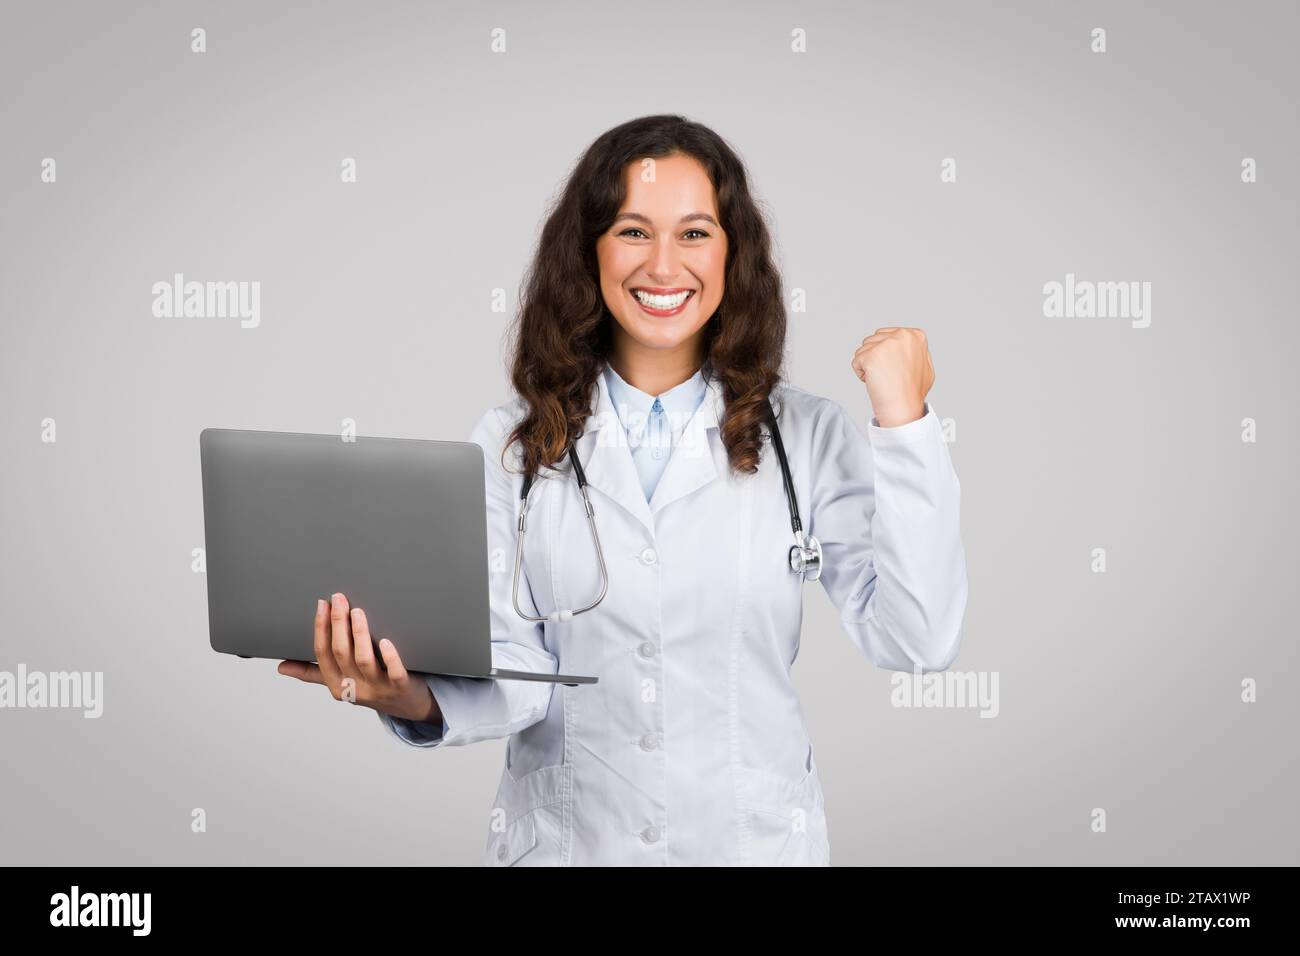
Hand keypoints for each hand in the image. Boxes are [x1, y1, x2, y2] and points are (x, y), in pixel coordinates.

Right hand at [278, 592, 440, 723]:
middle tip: (339, 598)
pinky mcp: (400, 686)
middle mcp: (355, 687)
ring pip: (363, 660)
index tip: (322, 604)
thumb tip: (281, 667)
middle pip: (340, 653)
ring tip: (357, 611)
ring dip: (359, 634)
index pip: (322, 654)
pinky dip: (389, 656)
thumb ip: (313, 673)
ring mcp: (378, 688)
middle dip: (337, 623)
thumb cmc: (372, 689)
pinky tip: (385, 640)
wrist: (407, 707)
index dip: (320, 628)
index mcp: (337, 685)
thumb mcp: (341, 684)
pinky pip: (394, 672)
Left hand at [850, 327, 934, 426]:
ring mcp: (886, 344)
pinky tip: (874, 382)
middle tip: (888, 376)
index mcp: (915, 335)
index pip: (886, 335)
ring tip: (882, 379)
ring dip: (868, 366)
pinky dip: (861, 374)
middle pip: (873, 340)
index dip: (886, 355)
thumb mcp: (923, 364)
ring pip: (863, 349)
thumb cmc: (912, 392)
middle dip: (875, 358)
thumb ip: (913, 350)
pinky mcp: (871, 355)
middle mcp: (902, 335)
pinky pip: (856, 362)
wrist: (904, 408)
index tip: (895, 370)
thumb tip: (905, 345)